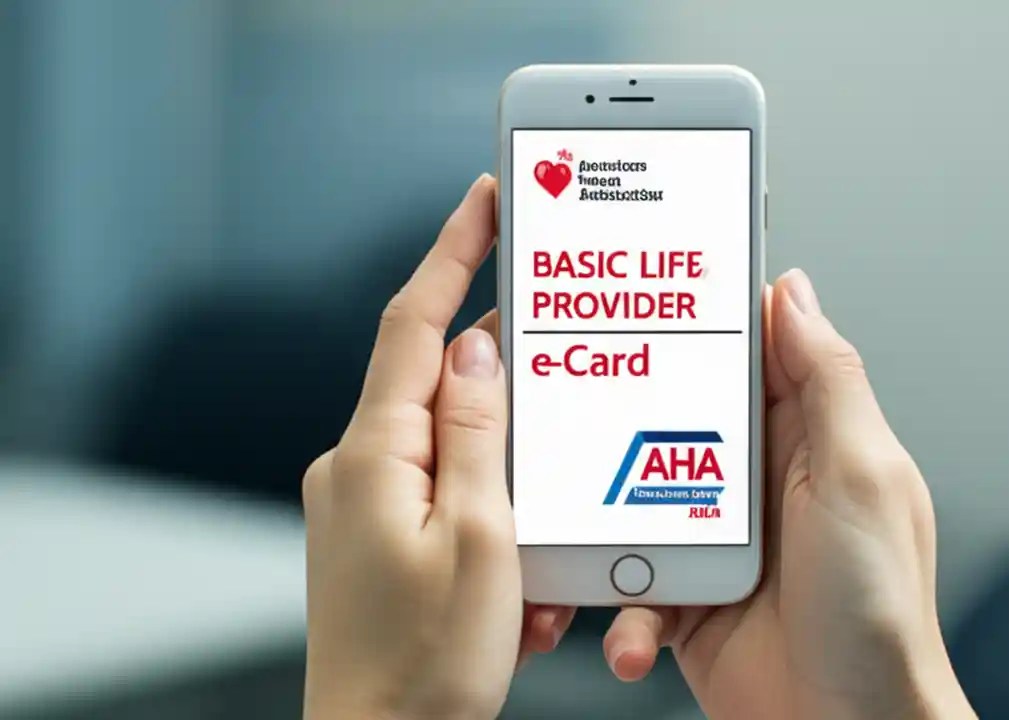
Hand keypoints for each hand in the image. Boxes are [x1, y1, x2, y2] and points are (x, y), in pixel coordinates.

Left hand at [302, 175, 570, 719]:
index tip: (485, 201)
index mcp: (376, 454)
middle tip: (562, 369)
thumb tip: (479, 351)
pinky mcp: (381, 534)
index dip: (453, 253)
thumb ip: (479, 433)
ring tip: (549, 513)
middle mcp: (360, 466)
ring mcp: (366, 501)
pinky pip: (444, 491)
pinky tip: (523, 566)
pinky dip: (492, 508)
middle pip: (441, 380)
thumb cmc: (426, 665)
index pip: (414, 324)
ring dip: (509, 464)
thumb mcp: (482, 537)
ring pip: (453, 441)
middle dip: (507, 374)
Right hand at [601, 270, 975, 718]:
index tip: (650, 291)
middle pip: (678, 420)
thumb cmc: (877, 615)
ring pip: (638, 500)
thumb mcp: (859, 477)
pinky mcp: (687, 598)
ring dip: (610, 525)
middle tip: (578, 398)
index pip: (754, 357)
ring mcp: (719, 542)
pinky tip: (632, 632)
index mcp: (811, 441)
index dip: (706, 320)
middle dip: (628, 414)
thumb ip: (827, 381)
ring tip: (596, 541)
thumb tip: (795, 294)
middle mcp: (761, 485)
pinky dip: (623, 612)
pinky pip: (632, 584)